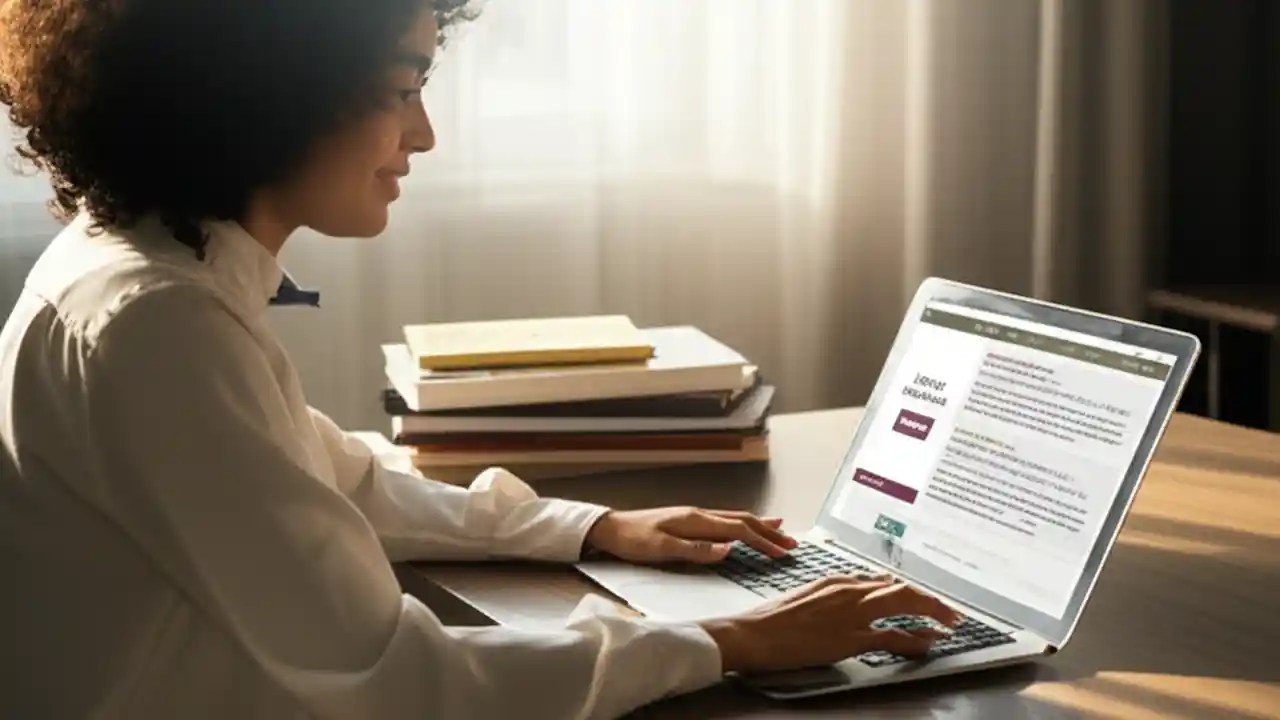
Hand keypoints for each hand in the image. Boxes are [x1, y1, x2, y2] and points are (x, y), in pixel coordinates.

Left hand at [584, 506, 798, 563]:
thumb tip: (728, 550)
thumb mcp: (661, 549)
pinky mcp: (690, 521)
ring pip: (736, 518)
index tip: (783, 553)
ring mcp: (695, 516)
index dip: (763, 542)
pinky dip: (743, 523)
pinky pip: (725, 519)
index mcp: (696, 521)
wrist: (610, 529)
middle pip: (743, 520)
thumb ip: (695, 550)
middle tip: (792, 544)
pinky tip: (745, 526)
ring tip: (781, 529)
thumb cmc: (633, 541)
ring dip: (760, 525)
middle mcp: (700, 514)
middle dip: (769, 532)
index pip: (739, 530)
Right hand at [698, 575, 961, 673]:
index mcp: (835, 581)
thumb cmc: (770, 620)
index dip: (906, 591)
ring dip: (932, 612)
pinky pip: (893, 636)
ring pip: (904, 603)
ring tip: (950, 622)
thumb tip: (850, 597)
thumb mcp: (804, 599)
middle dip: (929, 599)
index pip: (881, 582)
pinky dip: (916, 639)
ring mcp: (851, 613)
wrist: (752, 634)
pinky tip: (929, 643)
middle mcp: (848, 590)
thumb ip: (829, 597)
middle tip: (949, 611)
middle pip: (900, 588)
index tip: (919, 598)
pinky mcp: (849, 637)